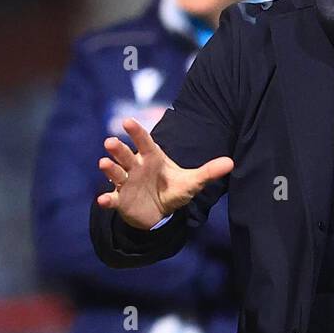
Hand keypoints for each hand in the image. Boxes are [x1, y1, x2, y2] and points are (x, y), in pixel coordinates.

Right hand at [95, 117, 233, 229]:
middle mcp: (136, 167)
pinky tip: (102, 200)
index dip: (136, 132)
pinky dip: (106, 200)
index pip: (144, 142)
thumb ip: (209, 171)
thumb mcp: (192, 181)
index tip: (127, 121)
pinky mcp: (121, 199)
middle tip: (110, 141)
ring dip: (110, 168)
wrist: (159, 211)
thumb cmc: (173, 188)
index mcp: (152, 157)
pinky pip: (112, 199)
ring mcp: (126, 182)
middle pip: (126, 155)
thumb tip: (231, 163)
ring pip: (116, 173)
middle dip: (119, 149)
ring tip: (103, 163)